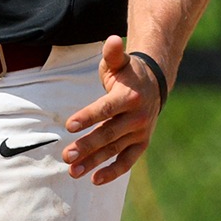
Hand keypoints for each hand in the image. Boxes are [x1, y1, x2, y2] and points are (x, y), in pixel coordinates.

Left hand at [62, 35, 165, 184]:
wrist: (155, 84)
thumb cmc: (128, 72)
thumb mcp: (119, 61)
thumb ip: (113, 54)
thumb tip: (112, 40)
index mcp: (129, 96)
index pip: (105, 109)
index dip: (87, 117)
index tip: (69, 126)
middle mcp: (137, 117)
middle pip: (108, 134)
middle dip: (86, 146)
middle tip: (66, 156)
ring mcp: (140, 132)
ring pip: (114, 150)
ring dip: (94, 162)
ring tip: (73, 171)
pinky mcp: (141, 143)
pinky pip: (127, 160)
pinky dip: (113, 171)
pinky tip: (94, 180)